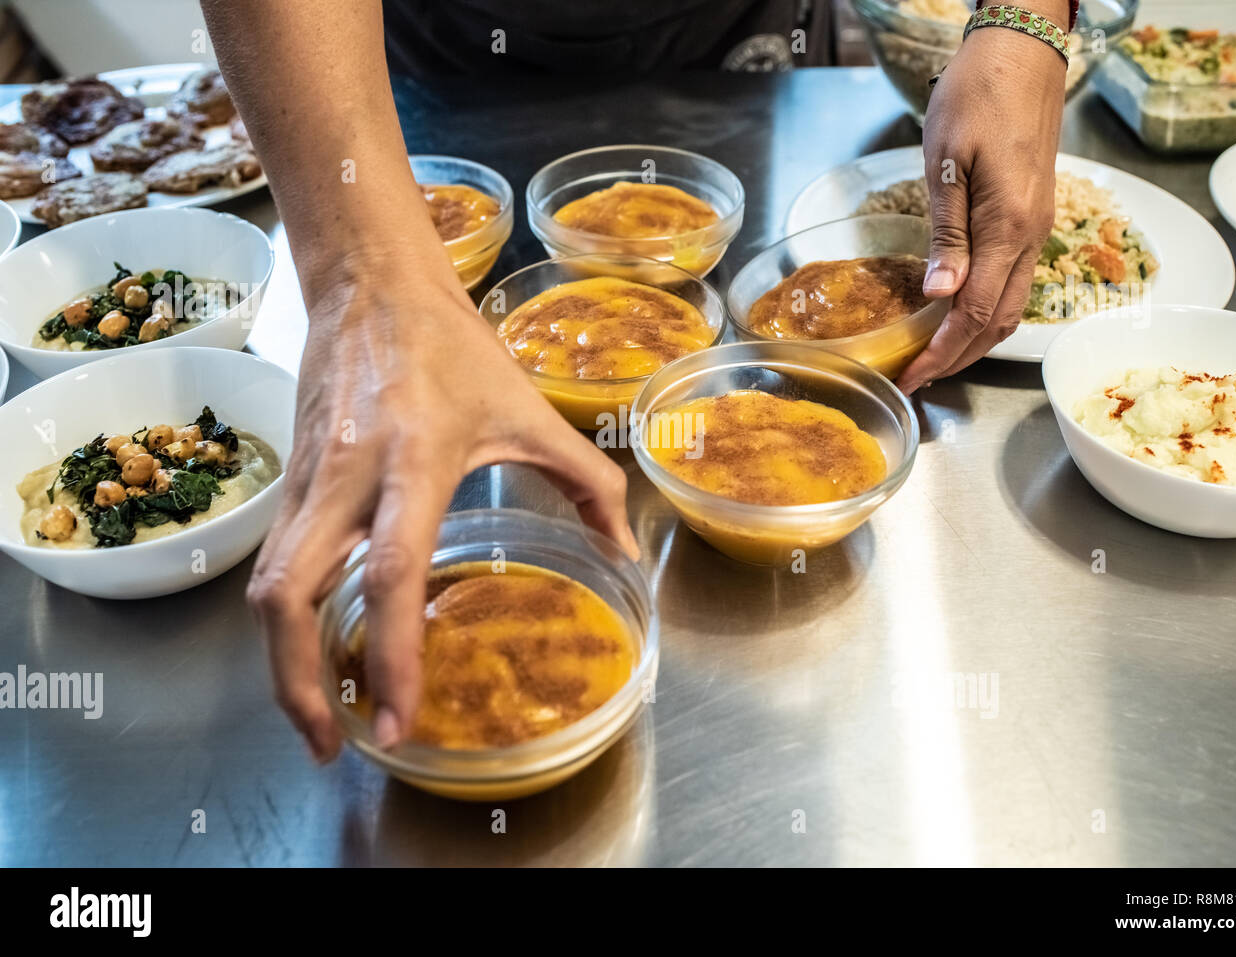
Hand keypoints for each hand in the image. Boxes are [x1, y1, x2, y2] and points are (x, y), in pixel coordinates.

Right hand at [246, 250, 638, 761]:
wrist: (371, 284)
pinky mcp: (289, 481)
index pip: (391, 572)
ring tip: (321, 716)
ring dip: (282, 661)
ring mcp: (307, 480)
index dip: (392, 653)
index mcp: (414, 461)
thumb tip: (626, 552)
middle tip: (333, 744)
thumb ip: (588, 483)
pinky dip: (287, 619)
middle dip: (298, 683)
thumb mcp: (531, 412)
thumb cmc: (455, 347)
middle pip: (286, 596)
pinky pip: (274, 563)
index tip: (398, 719)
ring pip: (265, 586)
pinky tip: (321, 650)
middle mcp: (346, 477)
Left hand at [896, 25, 1065, 394]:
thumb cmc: (978, 96)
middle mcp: (1032, 236)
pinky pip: (1015, 281)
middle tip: (917, 379)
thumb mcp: (948, 162)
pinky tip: (958, 314)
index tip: (911, 378)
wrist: (1023, 54)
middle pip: (1000, 322)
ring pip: (1012, 306)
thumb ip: (947, 233)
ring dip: (974, 340)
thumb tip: (940, 296)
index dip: (942, 352)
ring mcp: (1037, 229)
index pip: (975, 313)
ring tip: (934, 357)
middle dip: (958, 358)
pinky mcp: (1033, 217)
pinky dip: (987, 311)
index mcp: (1010, 227)